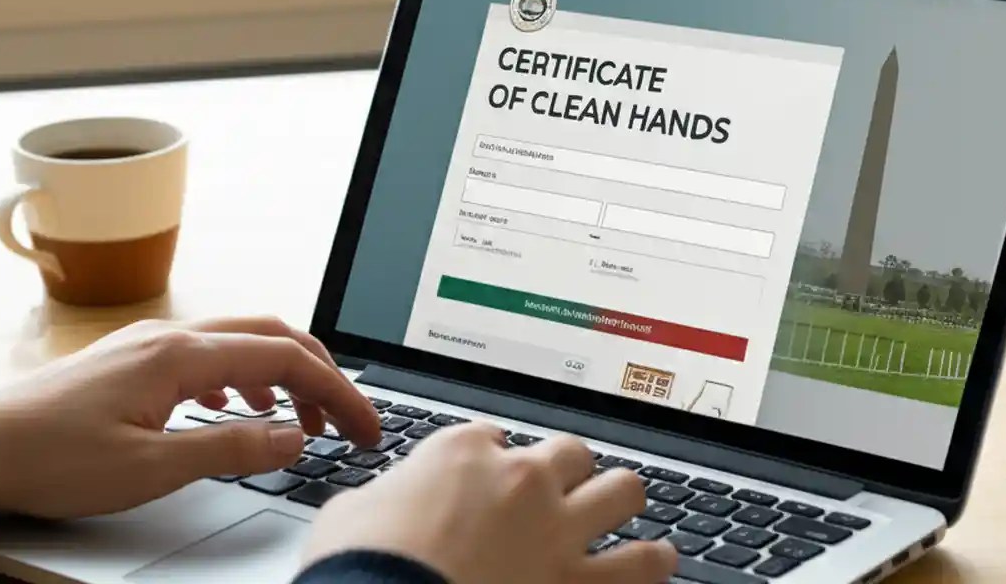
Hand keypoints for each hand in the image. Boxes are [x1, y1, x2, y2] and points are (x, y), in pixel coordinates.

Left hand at [0, 316, 380, 517]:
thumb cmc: (52, 458)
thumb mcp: (151, 468)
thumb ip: (231, 449)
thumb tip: (292, 438)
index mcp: (182, 355)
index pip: (287, 359)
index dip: (337, 393)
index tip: (365, 427)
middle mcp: (171, 336)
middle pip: (273, 335)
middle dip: (321, 375)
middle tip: (349, 420)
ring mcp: (150, 343)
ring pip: (242, 340)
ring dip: (284, 373)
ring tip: (301, 419)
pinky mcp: (134, 359)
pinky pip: (208, 353)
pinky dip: (243, 375)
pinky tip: (238, 406)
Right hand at [304, 423, 677, 583]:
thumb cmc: (359, 567)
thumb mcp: (349, 514)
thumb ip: (385, 496)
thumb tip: (384, 504)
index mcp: (462, 452)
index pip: (492, 436)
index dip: (490, 459)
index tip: (487, 478)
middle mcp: (520, 479)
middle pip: (568, 452)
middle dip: (565, 471)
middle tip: (557, 493)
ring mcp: (558, 528)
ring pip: (623, 490)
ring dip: (620, 501)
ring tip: (620, 512)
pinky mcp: (581, 581)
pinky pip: (643, 563)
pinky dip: (653, 562)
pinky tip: (656, 561)